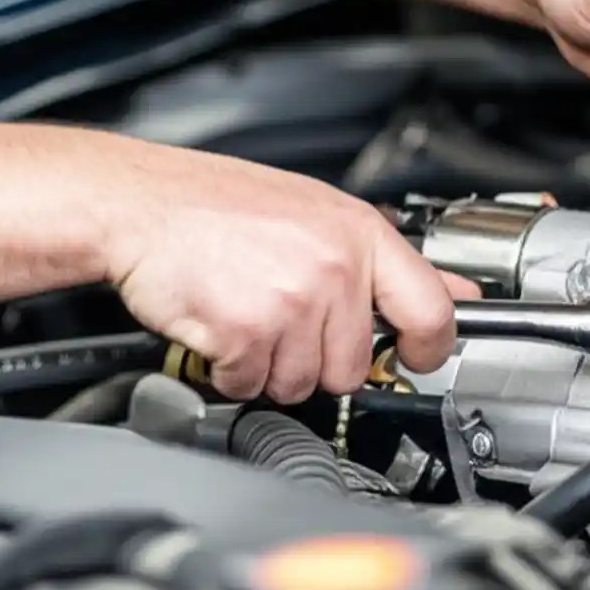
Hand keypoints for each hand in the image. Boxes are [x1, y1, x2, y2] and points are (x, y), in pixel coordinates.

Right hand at [102, 147, 478, 404]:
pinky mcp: (246, 334)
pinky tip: (222, 326)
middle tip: (287, 322)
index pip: (432, 308)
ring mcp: (292, 302)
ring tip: (249, 315)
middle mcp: (333, 268)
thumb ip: (381, 258)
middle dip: (320, 360)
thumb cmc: (219, 204)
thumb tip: (451, 291)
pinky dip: (231, 371)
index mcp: (360, 234)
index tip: (419, 357)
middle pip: (355, 366)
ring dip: (272, 367)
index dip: (431, 347)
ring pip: (303, 384)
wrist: (138, 203)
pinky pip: (252, 386)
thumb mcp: (320, 211)